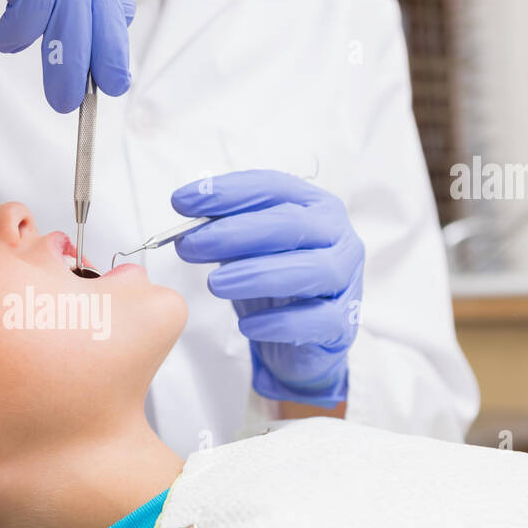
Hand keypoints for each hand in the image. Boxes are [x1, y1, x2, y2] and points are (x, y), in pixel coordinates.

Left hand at [171, 170, 364, 406]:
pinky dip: (279, 322)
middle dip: (234, 233)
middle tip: (189, 245)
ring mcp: (346, 280)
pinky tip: (247, 325)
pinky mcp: (343, 322)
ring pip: (310, 270)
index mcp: (315, 207)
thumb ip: (224, 233)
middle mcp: (338, 236)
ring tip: (214, 283)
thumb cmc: (274, 283)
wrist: (302, 339)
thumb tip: (186, 229)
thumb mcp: (248, 251)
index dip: (226, 192)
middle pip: (291, 225)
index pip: (272, 188)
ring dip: (256, 275)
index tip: (182, 201)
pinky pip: (316, 320)